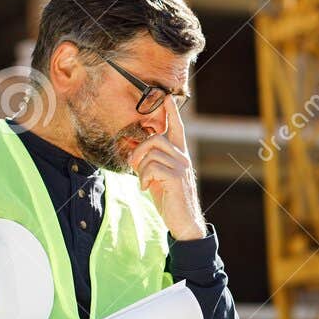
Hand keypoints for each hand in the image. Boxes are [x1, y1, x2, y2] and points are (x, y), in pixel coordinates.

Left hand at [129, 106, 205, 240]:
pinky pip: (152, 168)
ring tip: (144, 182)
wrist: (184, 221)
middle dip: (139, 151)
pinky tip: (146, 189)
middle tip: (135, 167)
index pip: (177, 128)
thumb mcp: (157, 177)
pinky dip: (144, 179)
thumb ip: (149, 163)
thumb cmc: (169, 198)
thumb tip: (133, 152)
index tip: (167, 96)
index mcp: (179, 155)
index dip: (171, 112)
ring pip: (151, 153)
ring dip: (141, 168)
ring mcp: (181, 166)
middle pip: (156, 139)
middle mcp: (183, 157)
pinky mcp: (176, 177)